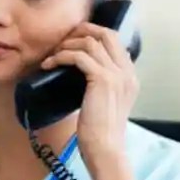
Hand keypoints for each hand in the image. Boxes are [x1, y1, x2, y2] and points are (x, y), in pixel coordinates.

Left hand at [41, 22, 138, 166]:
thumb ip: (102, 84)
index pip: (115, 40)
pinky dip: (61, 57)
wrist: (106, 149)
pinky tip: (49, 64)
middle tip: (62, 41)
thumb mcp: (106, 102)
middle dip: (81, 31)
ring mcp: (117, 75)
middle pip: (106, 33)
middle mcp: (127, 72)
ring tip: (53, 55)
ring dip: (67, 45)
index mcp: (130, 76)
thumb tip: (82, 69)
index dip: (93, 34)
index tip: (72, 40)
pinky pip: (79, 56)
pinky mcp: (103, 80)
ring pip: (90, 42)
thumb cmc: (101, 131)